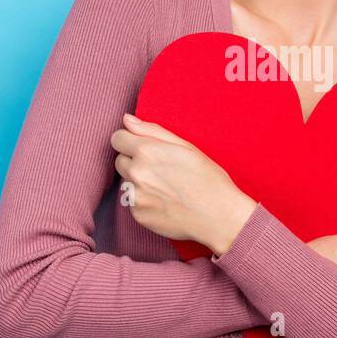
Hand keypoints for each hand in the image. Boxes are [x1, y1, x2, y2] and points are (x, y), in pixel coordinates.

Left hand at [111, 113, 255, 254]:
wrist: (218, 217)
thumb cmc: (208, 178)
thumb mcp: (186, 146)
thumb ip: (152, 131)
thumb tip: (127, 120)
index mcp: (147, 151)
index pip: (117, 138)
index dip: (129, 141)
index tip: (141, 147)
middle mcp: (137, 174)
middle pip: (119, 160)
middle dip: (134, 161)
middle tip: (160, 169)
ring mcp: (136, 197)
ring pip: (125, 182)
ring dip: (138, 181)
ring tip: (164, 187)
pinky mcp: (138, 215)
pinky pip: (132, 202)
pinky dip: (144, 200)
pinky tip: (165, 201)